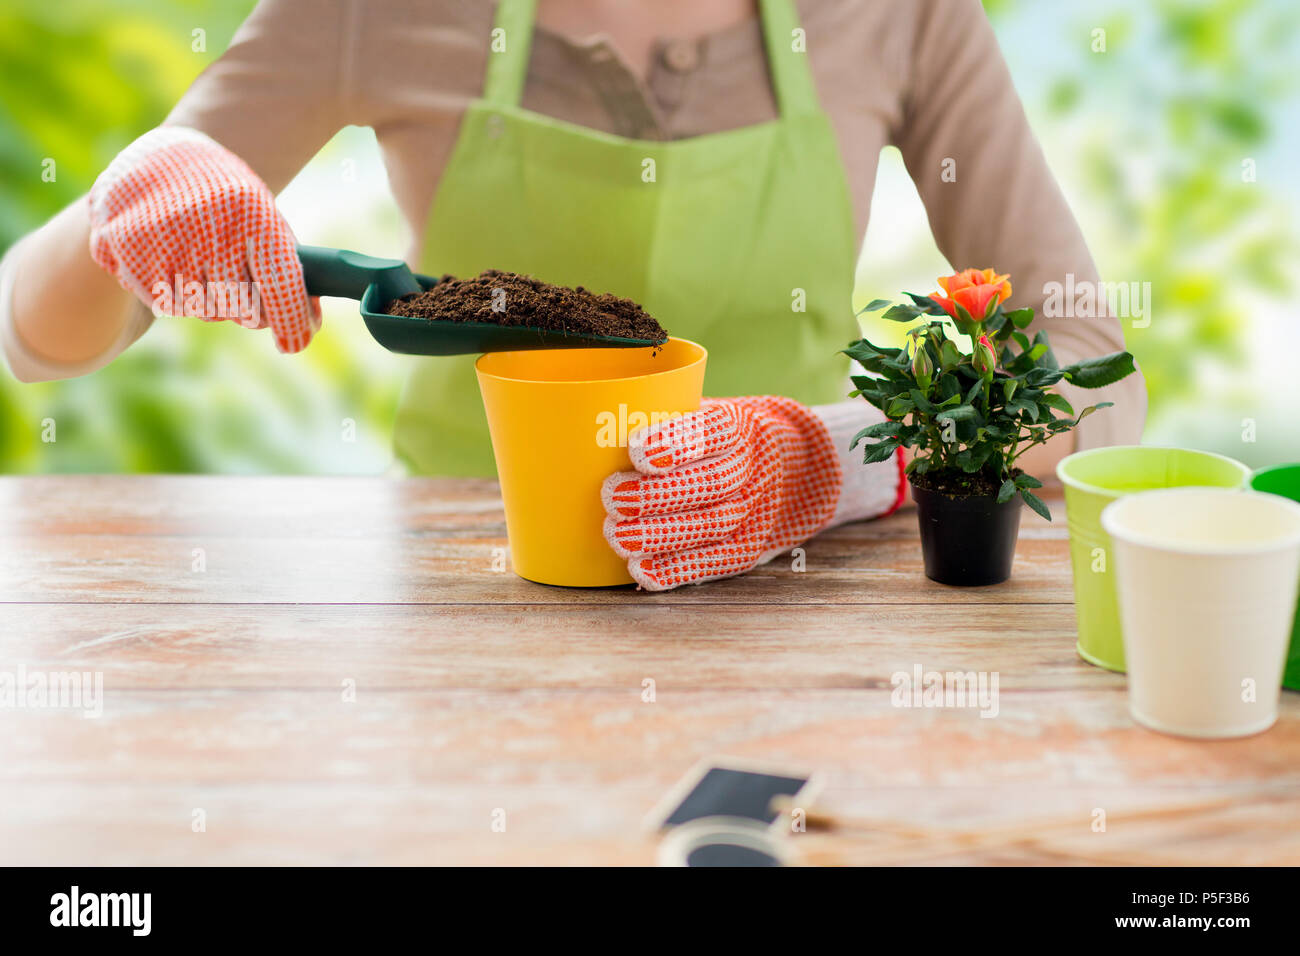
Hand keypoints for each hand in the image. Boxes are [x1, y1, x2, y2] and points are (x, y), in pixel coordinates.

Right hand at [88, 126, 318, 352]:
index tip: (294, 343)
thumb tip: (307, 324)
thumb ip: (286, 267)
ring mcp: (162, 236)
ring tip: (199, 258)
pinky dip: (172, 290)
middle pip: (240, 305)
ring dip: (207, 299)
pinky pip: (162, 300)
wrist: (159, 158)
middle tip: (240, 285)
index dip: (291, 320)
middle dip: (248, 309)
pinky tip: (169, 256)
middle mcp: (207, 223)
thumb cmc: (226, 200)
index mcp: (252, 211)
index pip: (280, 282)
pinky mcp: (124, 247)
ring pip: (200, 308)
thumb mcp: (263, 217)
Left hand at [601, 396, 862, 590]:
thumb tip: (571, 426)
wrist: (778, 470)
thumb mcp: (692, 413)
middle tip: (612, 496)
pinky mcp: (746, 548)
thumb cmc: (707, 442)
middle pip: (711, 483)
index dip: (677, 442)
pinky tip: (642, 571)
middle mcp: (750, 467)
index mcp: (735, 426)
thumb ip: (650, 419)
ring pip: (712, 525)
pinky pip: (715, 562)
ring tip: (617, 536)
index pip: (714, 430)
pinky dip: (677, 569)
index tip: (637, 450)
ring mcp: (753, 510)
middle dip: (659, 494)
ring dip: (662, 534)